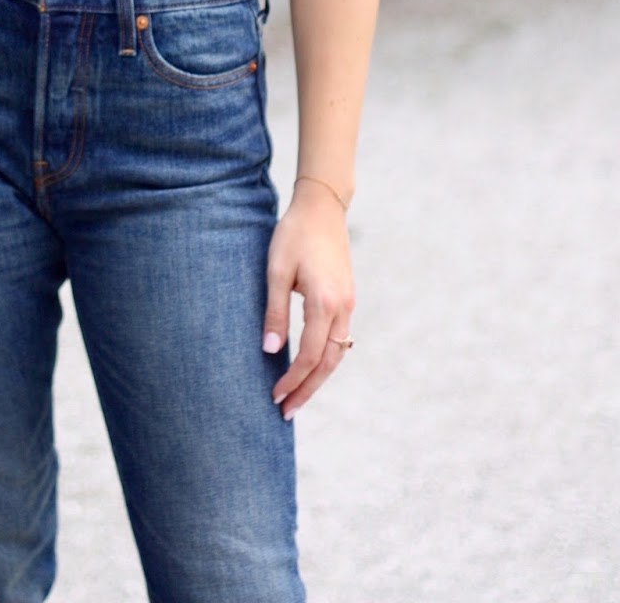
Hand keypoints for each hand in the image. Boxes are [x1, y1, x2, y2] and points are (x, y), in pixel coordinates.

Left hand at [262, 178, 354, 417]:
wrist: (322, 206)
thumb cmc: (294, 234)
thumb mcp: (276, 271)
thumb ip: (275, 312)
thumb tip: (270, 351)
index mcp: (324, 302)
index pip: (310, 355)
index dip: (292, 380)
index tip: (274, 397)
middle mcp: (343, 307)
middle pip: (329, 362)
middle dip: (307, 389)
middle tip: (286, 411)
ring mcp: (349, 302)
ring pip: (337, 352)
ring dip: (318, 377)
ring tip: (297, 396)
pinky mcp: (347, 296)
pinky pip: (339, 337)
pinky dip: (325, 358)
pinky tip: (310, 365)